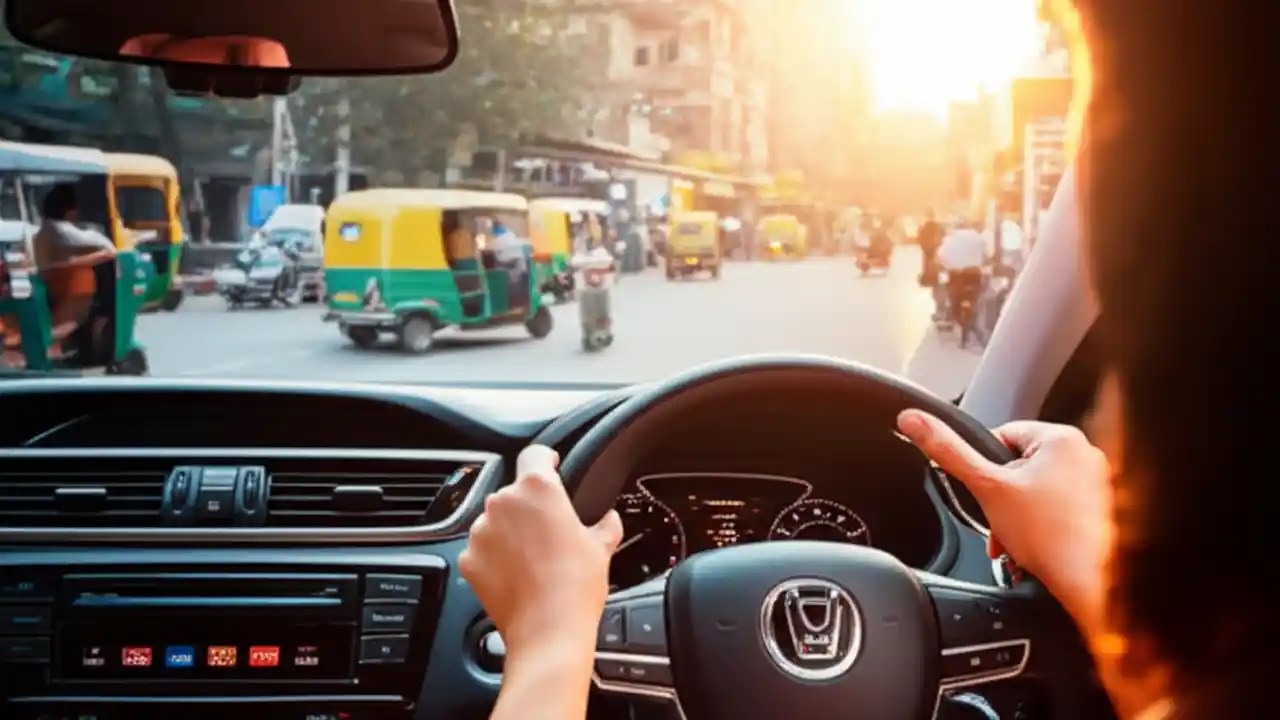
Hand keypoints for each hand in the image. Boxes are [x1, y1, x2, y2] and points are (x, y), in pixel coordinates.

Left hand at [459, 445, 622, 658]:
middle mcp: (504, 502)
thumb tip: (609, 518)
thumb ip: (605, 523)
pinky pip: (482, 548)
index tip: (550, 463)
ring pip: (496, 520)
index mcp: (538, 489)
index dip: (545, 458)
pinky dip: (495, 556)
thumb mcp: (601, 547)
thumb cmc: (576, 585)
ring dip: (510, 532)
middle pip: (515, 492)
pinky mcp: (469, 558)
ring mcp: (482, 531)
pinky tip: (517, 574)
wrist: (548, 629)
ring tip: (533, 559)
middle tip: (550, 532)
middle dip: (529, 507)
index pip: (535, 454)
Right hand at [896, 410, 1112, 632]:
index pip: (1003, 436)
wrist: (1091, 584)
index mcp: (1061, 438)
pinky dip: (1041, 527)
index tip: (986, 492)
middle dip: (1000, 500)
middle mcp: (1086, 455)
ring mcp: (1098, 484)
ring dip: (1016, 517)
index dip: (985, 467)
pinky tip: (1034, 548)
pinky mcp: (1101, 511)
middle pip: (1020, 467)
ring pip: (1037, 491)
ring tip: (1015, 542)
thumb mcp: (986, 487)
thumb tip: (914, 420)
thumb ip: (949, 452)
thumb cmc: (1050, 537)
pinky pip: (1058, 508)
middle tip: (998, 523)